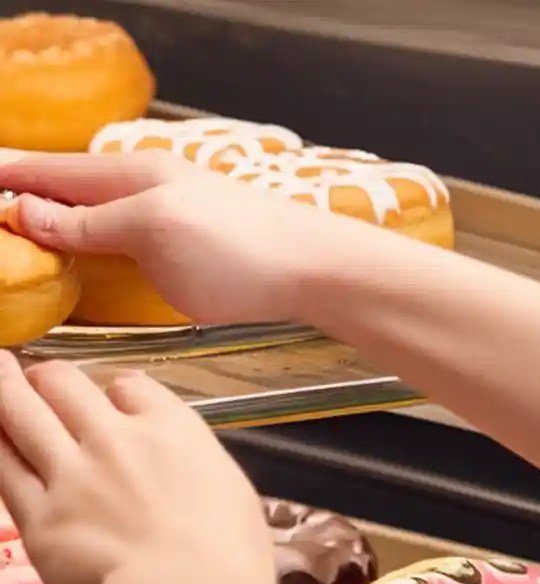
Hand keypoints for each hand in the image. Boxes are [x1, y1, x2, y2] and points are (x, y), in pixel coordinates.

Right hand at [0, 151, 378, 324]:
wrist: (320, 268)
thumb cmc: (242, 251)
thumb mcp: (151, 232)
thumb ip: (91, 224)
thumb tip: (30, 212)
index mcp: (134, 175)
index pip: (54, 171)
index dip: (14, 178)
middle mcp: (156, 184)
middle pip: (78, 183)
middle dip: (36, 191)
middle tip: (4, 204)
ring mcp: (182, 209)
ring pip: (107, 204)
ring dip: (68, 210)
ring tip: (36, 224)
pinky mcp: (204, 238)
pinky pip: (133, 225)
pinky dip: (103, 229)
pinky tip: (105, 243)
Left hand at [0, 352, 273, 583]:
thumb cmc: (231, 550)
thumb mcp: (230, 485)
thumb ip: (193, 463)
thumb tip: (179, 464)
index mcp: (171, 428)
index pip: (131, 387)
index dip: (116, 391)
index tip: (111, 399)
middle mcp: (115, 437)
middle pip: (67, 386)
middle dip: (49, 377)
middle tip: (39, 376)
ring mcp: (71, 473)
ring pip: (24, 415)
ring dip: (6, 387)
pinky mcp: (38, 515)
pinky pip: (5, 468)